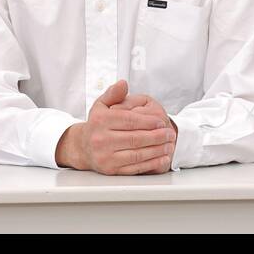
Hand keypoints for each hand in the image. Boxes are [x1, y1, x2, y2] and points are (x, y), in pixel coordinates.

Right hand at [55, 80, 175, 174]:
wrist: (83, 147)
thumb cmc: (97, 124)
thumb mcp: (101, 105)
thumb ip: (113, 93)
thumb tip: (123, 84)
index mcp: (100, 121)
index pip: (129, 120)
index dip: (148, 121)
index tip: (161, 122)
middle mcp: (101, 139)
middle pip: (135, 138)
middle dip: (156, 136)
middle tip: (170, 133)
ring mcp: (105, 156)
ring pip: (137, 154)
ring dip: (157, 150)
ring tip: (169, 145)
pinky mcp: (111, 170)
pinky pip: (135, 167)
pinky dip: (151, 163)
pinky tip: (162, 158)